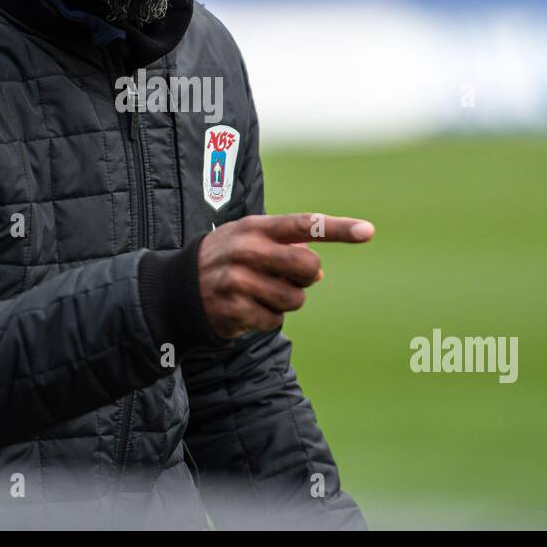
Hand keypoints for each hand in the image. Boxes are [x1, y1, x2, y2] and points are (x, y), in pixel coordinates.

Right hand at [196, 213, 374, 338]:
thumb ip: (287, 248)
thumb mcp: (252, 241)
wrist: (177, 288)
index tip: (368, 231)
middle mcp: (247, 251)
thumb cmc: (227, 258)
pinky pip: (275, 320)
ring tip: (261, 293)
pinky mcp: (233, 310)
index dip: (338, 228)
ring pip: (295, 299)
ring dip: (286, 301)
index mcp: (255, 228)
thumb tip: (317, 275)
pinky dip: (267, 318)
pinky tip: (247, 308)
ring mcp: (238, 281)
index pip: (303, 225)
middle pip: (308, 267)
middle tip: (287, 276)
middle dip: (306, 277)